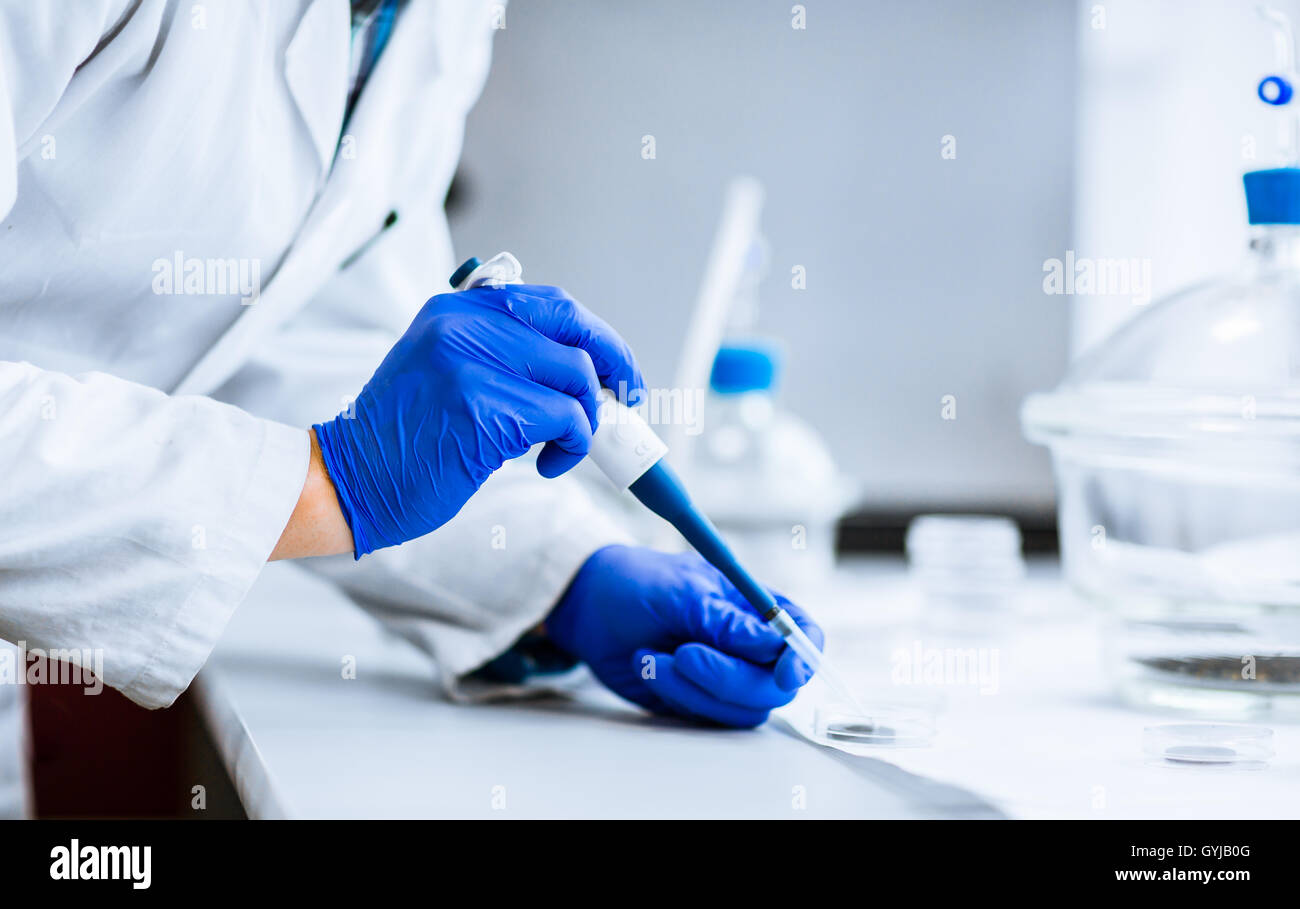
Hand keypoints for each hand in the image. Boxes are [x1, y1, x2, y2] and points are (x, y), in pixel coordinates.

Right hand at [313, 285, 643, 555]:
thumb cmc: (405, 439)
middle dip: (616, 365)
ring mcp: (469, 361)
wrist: (348, 480)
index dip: (598, 336)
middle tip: (625, 402)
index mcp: (457, 308)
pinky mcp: (480, 406)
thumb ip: (500, 354)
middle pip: (574, 328)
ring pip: (576, 377)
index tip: (618, 371)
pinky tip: (547, 465)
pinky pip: (564, 418)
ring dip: (585, 421)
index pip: (552, 304)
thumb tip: (585, 372)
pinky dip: (572, 447)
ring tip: (560, 449)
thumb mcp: (445, 370)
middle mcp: (463, 323)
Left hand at [546, 545, 822, 727]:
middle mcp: (748, 645)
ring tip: (654, 655)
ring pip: (741, 708)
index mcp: (755, 607)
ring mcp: (724, 677)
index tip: (785, 673)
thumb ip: (728, 621)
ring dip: (695, 688)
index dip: (804, 656)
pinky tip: (646, 664)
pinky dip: (674, 694)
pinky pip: (704, 716)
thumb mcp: (682, 592)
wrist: (589, 607)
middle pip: (775, 684)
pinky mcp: (697, 700)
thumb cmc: (638, 584)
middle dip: (730, 676)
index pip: (803, 633)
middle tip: (686, 655)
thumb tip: (775, 644)